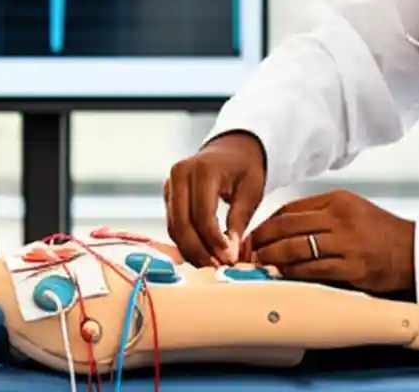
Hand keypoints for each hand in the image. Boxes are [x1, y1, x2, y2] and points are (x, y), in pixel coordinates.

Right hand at [163, 132, 266, 267]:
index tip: (229, 259)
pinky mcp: (168, 194)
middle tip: (217, 267)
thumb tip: (230, 254)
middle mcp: (180, 174)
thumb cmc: (244, 168)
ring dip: (191, 250)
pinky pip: (173, 224)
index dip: (214, 241)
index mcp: (203, 170)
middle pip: (182, 224)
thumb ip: (239, 221)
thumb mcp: (251, 191)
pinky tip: (202, 253)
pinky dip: (186, 242)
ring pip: (174, 227)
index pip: (202, 215)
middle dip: (199, 250)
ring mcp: (170, 184)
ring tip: (211, 264)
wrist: (231, 150)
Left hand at [245, 189, 414, 293]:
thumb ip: (319, 213)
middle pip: (287, 226)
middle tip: (247, 250)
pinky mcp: (351, 267)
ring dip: (271, 256)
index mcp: (337, 199)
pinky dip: (292, 272)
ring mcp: (346, 242)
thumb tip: (281, 226)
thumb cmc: (379, 232)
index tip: (252, 234)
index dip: (266, 223)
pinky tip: (281, 274)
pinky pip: (312, 269)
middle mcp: (339, 217)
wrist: (413, 251)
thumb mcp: (350, 209)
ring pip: (296, 247)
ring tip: (258, 263)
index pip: (290, 208)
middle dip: (261, 239)